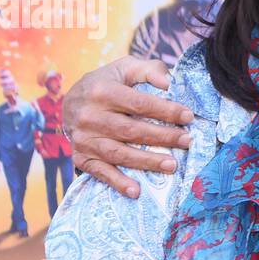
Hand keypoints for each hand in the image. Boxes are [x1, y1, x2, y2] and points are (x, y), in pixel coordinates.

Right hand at [64, 57, 194, 196]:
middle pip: (131, 130)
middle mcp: (90, 116)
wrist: (69, 102)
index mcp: (102, 91)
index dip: (165, 111)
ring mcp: (84, 139)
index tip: (188, 117)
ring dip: (147, 162)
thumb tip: (169, 82)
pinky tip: (135, 191)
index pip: (139, 103)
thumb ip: (148, 70)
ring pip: (118, 153)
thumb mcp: (125, 68)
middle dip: (162, 137)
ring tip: (172, 165)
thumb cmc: (107, 84)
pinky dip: (117, 182)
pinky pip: (100, 172)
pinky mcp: (81, 157)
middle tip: (187, 141)